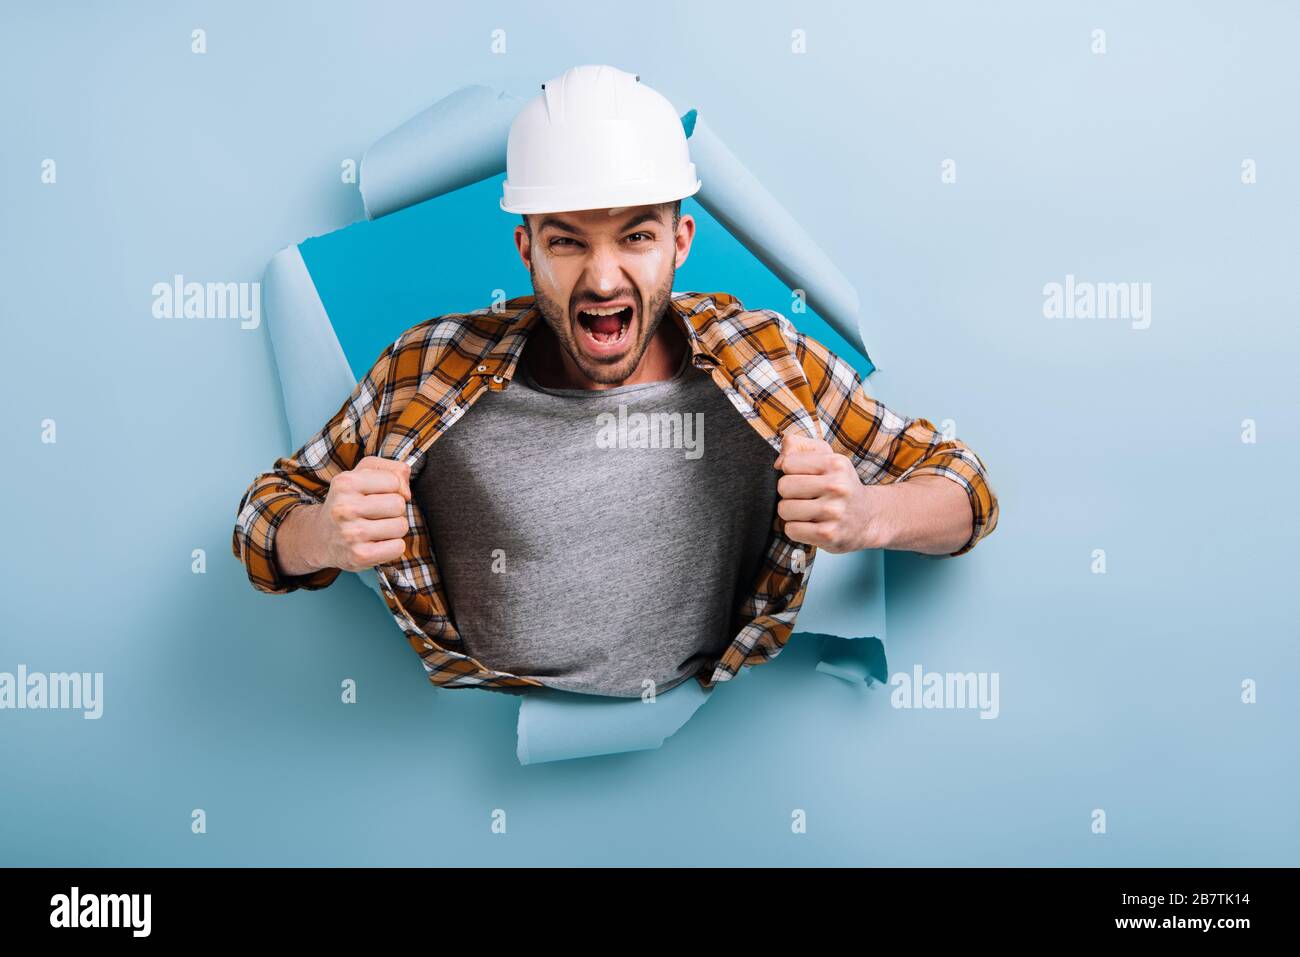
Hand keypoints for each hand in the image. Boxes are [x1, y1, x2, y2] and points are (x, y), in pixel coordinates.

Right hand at [301, 456, 411, 571]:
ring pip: (401, 526)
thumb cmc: (349, 501)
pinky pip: (398, 547)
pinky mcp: (359, 555)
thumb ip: (392, 469)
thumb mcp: (363, 474)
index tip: (379, 495)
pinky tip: (377, 543)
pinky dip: (393, 546)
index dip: (393, 488)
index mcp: (345, 483)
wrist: (321, 537)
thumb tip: (406, 491)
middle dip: (395, 510)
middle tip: (377, 514)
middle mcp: (345, 508)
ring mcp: (351, 533)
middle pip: (399, 504)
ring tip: (376, 528)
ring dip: (394, 529)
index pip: (394, 481)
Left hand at [773, 431, 886, 553]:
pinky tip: (810, 526)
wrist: (869, 518)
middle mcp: (837, 486)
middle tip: (804, 497)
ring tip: (807, 512)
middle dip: (788, 493)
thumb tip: (778, 463)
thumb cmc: (839, 485)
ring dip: (790, 513)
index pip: (788, 463)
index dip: (791, 472)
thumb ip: (798, 446)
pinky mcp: (828, 534)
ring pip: (784, 509)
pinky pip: (791, 530)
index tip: (805, 479)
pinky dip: (795, 529)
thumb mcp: (826, 457)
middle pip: (783, 486)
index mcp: (835, 463)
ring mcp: (834, 512)